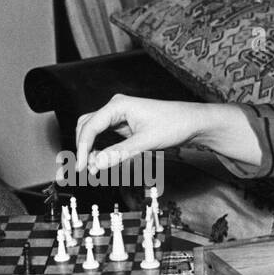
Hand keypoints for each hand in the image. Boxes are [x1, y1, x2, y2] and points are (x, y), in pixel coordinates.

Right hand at [75, 95, 212, 172]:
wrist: (192, 122)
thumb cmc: (174, 124)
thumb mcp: (145, 142)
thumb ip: (119, 153)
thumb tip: (97, 165)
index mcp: (118, 105)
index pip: (90, 126)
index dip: (82, 148)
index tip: (81, 167)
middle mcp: (115, 107)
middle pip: (86, 126)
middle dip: (83, 147)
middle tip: (83, 169)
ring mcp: (119, 115)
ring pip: (93, 131)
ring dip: (90, 149)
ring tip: (93, 168)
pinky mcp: (124, 125)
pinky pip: (105, 136)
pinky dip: (100, 149)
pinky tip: (102, 161)